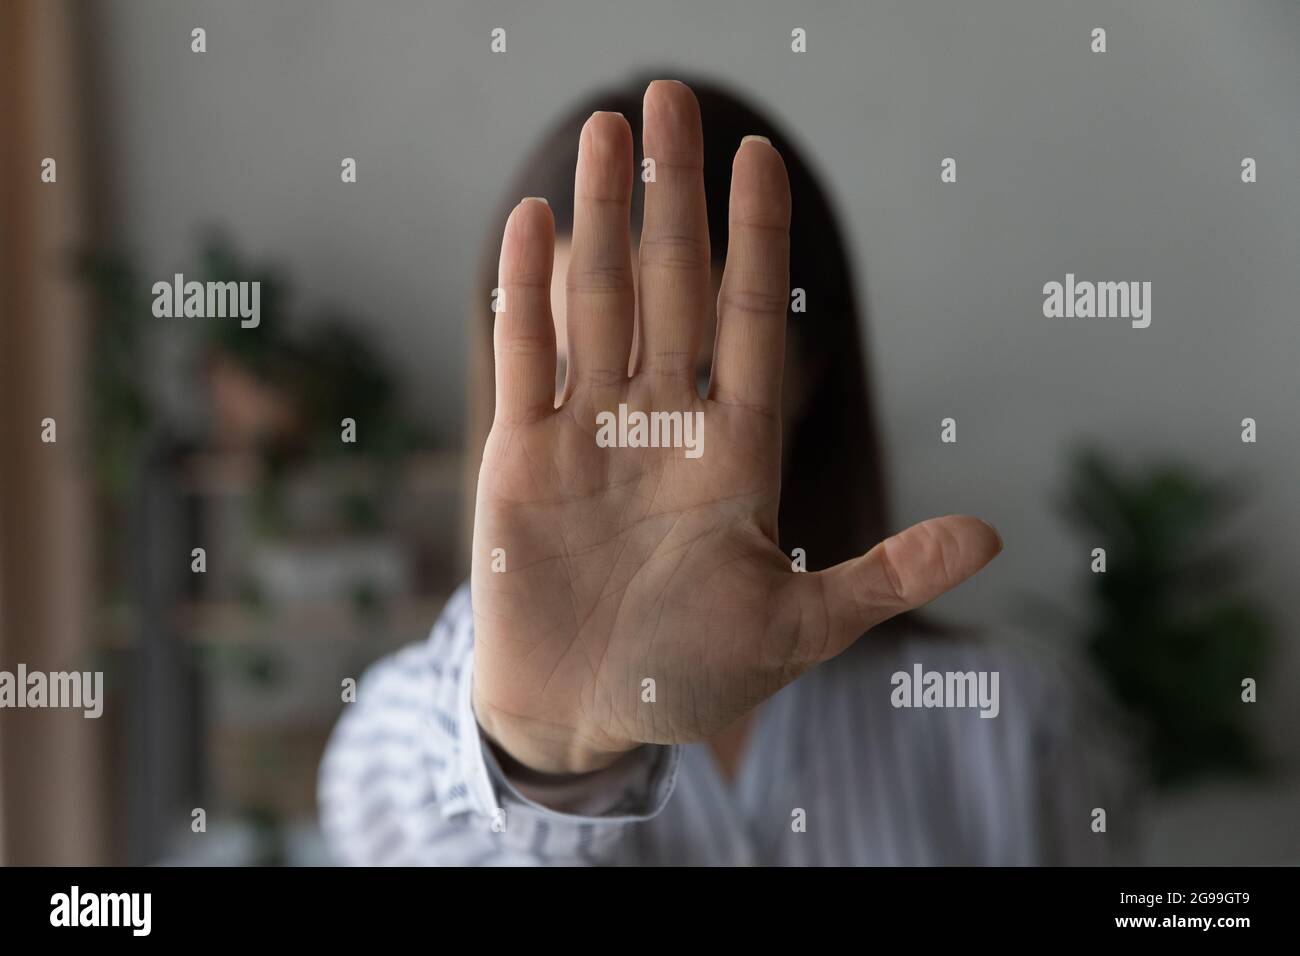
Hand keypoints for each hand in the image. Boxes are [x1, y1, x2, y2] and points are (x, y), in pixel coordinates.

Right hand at [471, 80, 1001, 774]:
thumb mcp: (799, 629)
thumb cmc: (691, 678)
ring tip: (611, 131)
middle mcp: (662, 426)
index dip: (754, 240)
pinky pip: (525, 357)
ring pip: (599, 302)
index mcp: (734, 456)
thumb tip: (991, 534)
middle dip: (673, 195)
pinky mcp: (523, 456)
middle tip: (674, 99)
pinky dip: (525, 291)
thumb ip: (883, 577)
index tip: (761, 158)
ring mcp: (590, 434)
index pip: (749, 325)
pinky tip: (536, 219)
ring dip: (604, 217)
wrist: (582, 715)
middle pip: (671, 289)